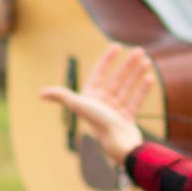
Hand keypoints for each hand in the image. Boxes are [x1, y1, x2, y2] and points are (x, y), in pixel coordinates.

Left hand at [40, 43, 154, 164]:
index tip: (118, 46)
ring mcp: (115, 112)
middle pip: (116, 79)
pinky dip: (142, 89)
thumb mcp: (79, 106)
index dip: (107, 60)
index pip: (99, 74)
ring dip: (137, 74)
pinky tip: (150, 77)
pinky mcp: (127, 119)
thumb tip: (41, 93)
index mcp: (90, 99)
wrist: (118, 143)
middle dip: (128, 65)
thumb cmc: (99, 123)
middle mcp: (101, 104)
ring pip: (127, 88)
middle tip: (140, 51)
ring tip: (147, 61)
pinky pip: (136, 101)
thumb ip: (62, 96)